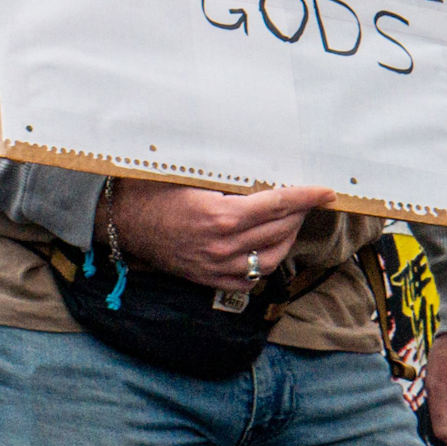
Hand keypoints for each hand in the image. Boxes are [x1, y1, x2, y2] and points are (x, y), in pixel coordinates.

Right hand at [95, 177, 327, 292]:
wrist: (121, 219)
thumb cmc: (152, 189)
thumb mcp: (190, 174)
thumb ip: (227, 176)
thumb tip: (264, 167)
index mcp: (219, 215)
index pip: (276, 205)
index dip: (304, 197)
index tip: (325, 192)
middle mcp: (221, 244)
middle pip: (278, 231)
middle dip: (299, 214)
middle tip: (307, 199)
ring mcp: (216, 265)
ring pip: (269, 258)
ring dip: (287, 239)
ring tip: (290, 222)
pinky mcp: (208, 278)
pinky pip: (250, 278)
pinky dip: (265, 263)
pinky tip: (268, 248)